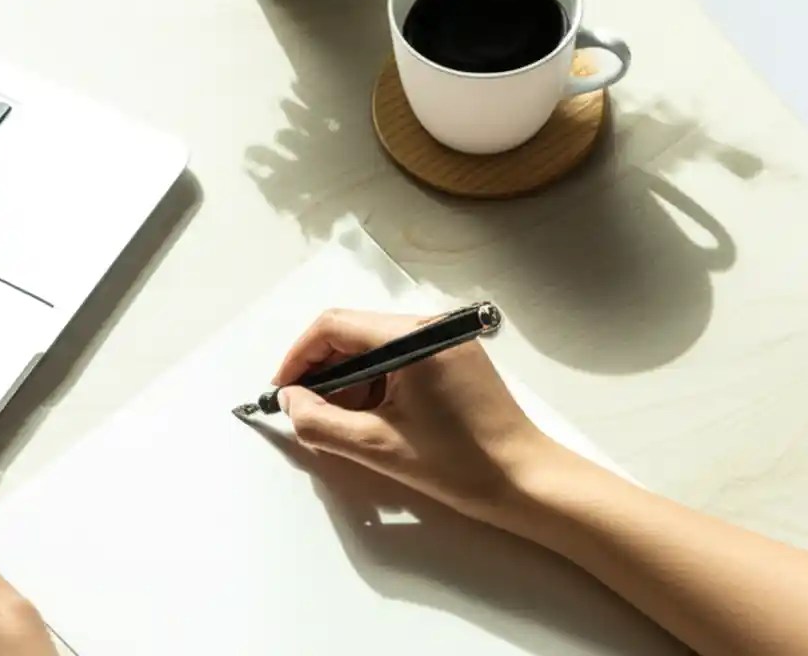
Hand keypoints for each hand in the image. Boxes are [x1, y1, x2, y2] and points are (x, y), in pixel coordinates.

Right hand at [273, 309, 557, 526]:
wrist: (525, 481)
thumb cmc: (458, 464)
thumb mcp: (376, 447)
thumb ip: (320, 422)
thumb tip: (290, 403)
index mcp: (411, 338)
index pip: (333, 326)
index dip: (298, 358)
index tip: (282, 393)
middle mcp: (428, 327)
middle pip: (352, 333)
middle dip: (322, 372)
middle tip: (306, 413)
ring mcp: (444, 340)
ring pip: (373, 348)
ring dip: (348, 381)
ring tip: (342, 424)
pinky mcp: (453, 357)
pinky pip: (398, 359)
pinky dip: (375, 384)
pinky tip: (372, 419)